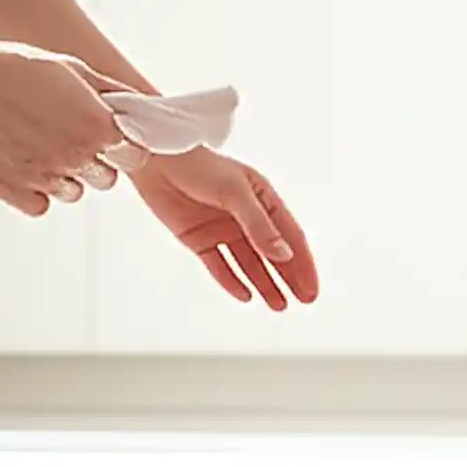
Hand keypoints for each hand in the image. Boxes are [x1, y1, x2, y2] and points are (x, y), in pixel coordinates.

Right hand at [0, 38, 126, 215]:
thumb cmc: (11, 64)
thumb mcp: (70, 68)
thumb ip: (110, 92)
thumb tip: (140, 106)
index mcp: (96, 126)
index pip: (135, 157)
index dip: (124, 148)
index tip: (109, 138)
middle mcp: (75, 155)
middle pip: (107, 179)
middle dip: (96, 163)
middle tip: (69, 139)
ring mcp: (42, 176)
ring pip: (73, 194)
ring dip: (64, 177)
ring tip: (39, 147)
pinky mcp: (10, 190)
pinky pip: (40, 205)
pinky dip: (34, 192)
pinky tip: (21, 164)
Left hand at [130, 148, 317, 309]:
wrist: (155, 160)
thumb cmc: (200, 166)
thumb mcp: (235, 194)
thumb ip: (259, 226)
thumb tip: (284, 255)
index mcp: (263, 199)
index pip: (291, 237)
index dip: (303, 264)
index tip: (311, 289)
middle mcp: (246, 216)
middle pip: (273, 253)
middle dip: (290, 278)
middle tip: (304, 301)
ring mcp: (223, 229)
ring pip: (249, 263)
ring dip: (264, 283)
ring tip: (279, 305)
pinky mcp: (200, 239)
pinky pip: (220, 265)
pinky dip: (232, 281)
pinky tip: (245, 295)